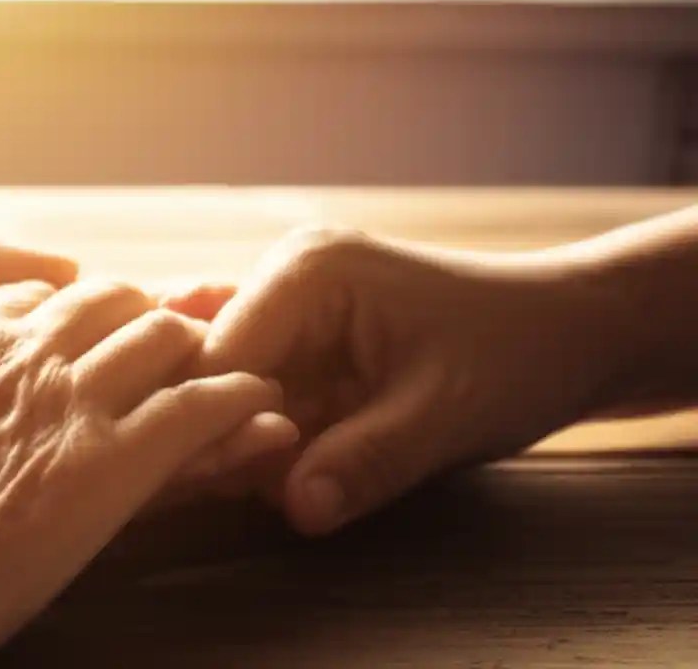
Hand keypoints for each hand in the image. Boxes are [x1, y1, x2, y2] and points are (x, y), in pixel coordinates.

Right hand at [0, 280, 282, 664]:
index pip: (40, 300)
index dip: (74, 310)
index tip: (96, 324)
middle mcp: (24, 356)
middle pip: (110, 306)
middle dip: (143, 314)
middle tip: (176, 333)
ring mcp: (70, 404)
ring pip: (162, 341)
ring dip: (199, 344)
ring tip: (230, 357)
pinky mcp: (111, 466)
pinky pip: (199, 408)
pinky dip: (237, 398)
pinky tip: (263, 403)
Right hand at [168, 227, 632, 534]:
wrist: (570, 333)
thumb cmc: (518, 356)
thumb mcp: (446, 415)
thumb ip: (367, 460)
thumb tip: (296, 509)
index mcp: (306, 272)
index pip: (214, 356)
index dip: (216, 425)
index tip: (244, 487)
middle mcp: (283, 276)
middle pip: (211, 372)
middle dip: (234, 437)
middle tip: (279, 491)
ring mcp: (291, 305)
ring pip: (230, 391)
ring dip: (255, 444)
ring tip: (304, 481)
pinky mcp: (304, 336)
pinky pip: (263, 395)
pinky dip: (275, 438)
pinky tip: (305, 468)